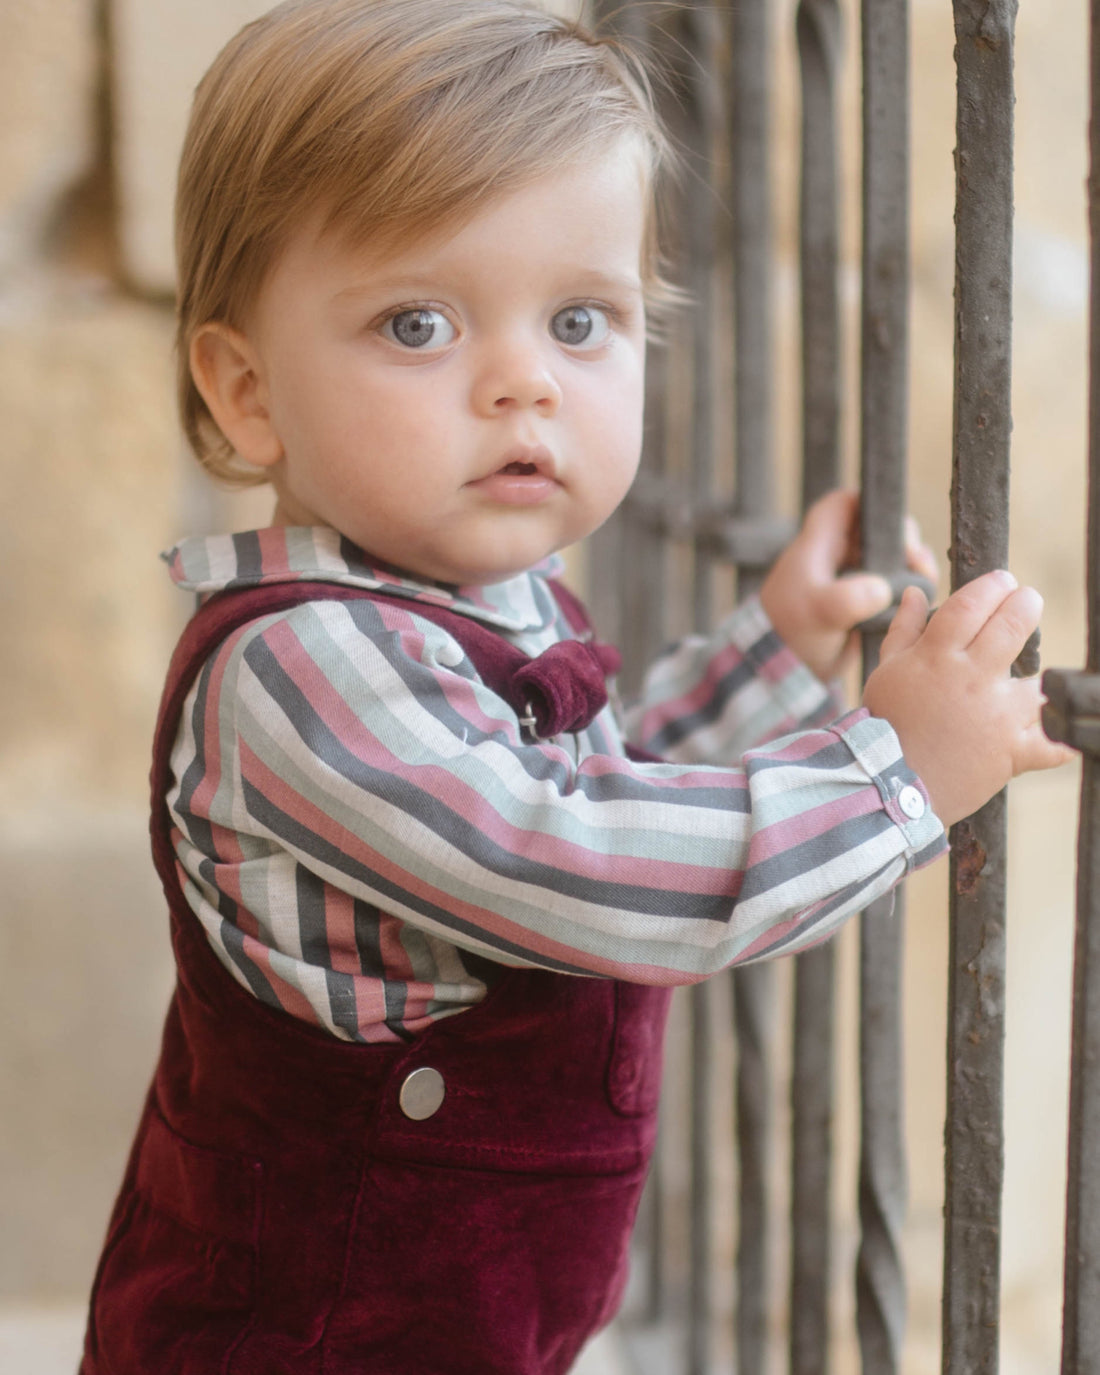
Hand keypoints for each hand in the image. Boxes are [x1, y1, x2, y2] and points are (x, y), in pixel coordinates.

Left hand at [759, 489, 937, 682]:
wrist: (788, 669)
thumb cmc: (791, 632)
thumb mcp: (818, 612)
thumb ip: (847, 599)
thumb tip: (881, 590)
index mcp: (818, 545)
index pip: (842, 503)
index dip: (868, 501)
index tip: (892, 521)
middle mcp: (836, 556)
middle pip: (876, 528)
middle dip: (902, 538)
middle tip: (916, 558)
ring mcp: (851, 578)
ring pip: (889, 556)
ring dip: (912, 562)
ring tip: (925, 577)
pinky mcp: (864, 601)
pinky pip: (893, 583)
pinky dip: (909, 585)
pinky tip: (922, 594)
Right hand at [862, 570, 1074, 826]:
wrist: (887, 784)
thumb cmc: (885, 725)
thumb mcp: (886, 671)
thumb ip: (904, 630)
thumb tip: (916, 595)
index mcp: (937, 657)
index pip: (973, 603)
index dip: (993, 585)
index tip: (1002, 582)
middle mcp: (971, 680)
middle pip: (1013, 625)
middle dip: (1026, 604)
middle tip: (1026, 602)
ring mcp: (997, 716)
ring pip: (1040, 684)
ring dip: (1042, 678)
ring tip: (1029, 679)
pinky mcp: (1013, 752)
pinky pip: (1052, 744)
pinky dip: (1061, 741)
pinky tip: (1058, 730)